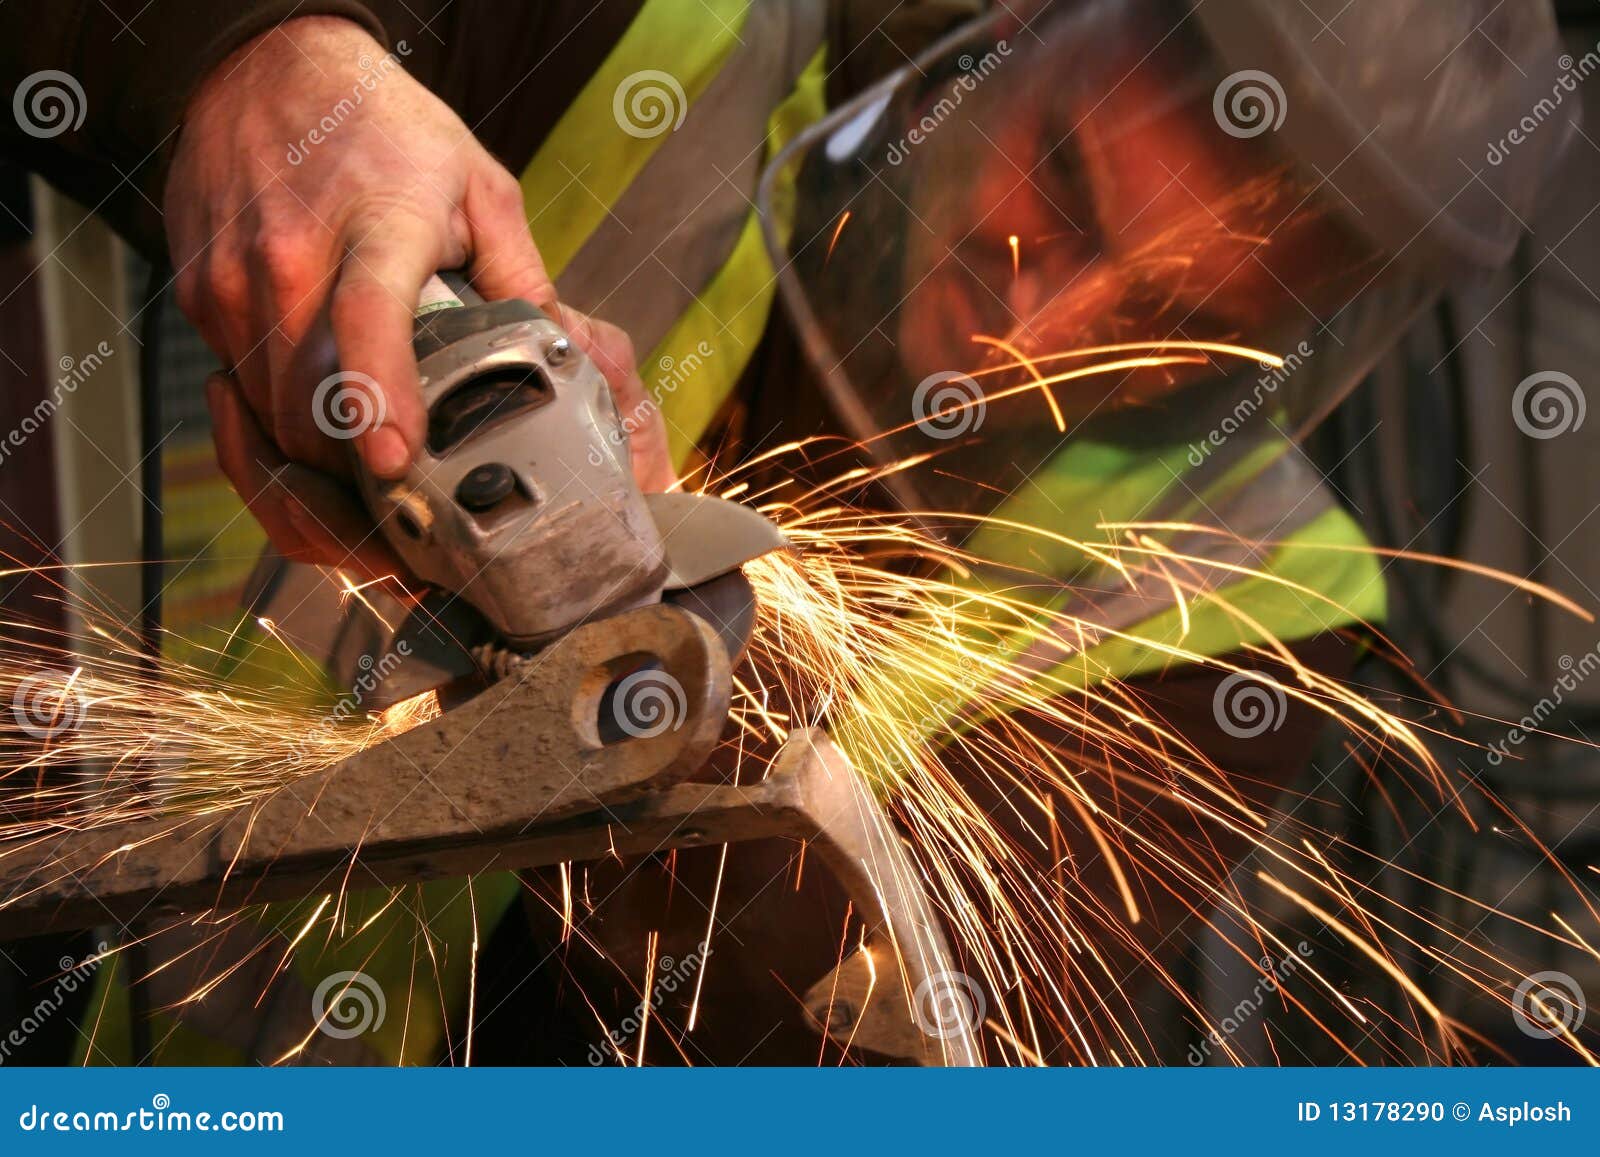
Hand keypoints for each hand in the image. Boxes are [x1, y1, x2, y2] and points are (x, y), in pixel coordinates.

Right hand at [167, 16, 672, 578]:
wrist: (267, 70)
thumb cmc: (386, 131)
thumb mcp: (483, 192)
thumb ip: (533, 290)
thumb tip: (594, 379)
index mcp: (377, 222)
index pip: (367, 313)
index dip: (380, 392)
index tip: (398, 463)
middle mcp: (291, 259)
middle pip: (313, 406)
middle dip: (364, 495)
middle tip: (421, 554)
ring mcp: (235, 288)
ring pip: (270, 426)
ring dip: (322, 491)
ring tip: (382, 541)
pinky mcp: (202, 307)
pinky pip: (239, 409)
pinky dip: (278, 458)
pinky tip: (324, 483)